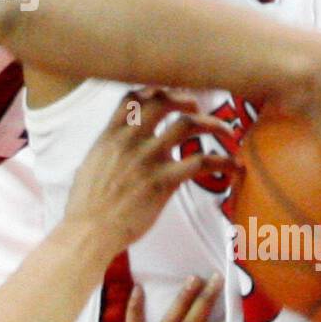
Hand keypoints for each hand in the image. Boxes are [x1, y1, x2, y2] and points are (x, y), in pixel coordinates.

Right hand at [62, 89, 237, 253]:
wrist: (89, 231)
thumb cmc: (85, 205)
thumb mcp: (90, 164)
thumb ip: (108, 149)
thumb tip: (116, 147)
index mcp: (111, 135)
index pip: (133, 98)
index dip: (153, 91)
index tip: (167, 94)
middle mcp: (131, 140)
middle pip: (163, 101)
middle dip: (185, 98)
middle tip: (197, 106)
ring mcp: (149, 158)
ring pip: (187, 124)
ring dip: (212, 124)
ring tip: (226, 131)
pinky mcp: (164, 181)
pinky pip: (201, 162)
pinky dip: (223, 161)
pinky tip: (235, 167)